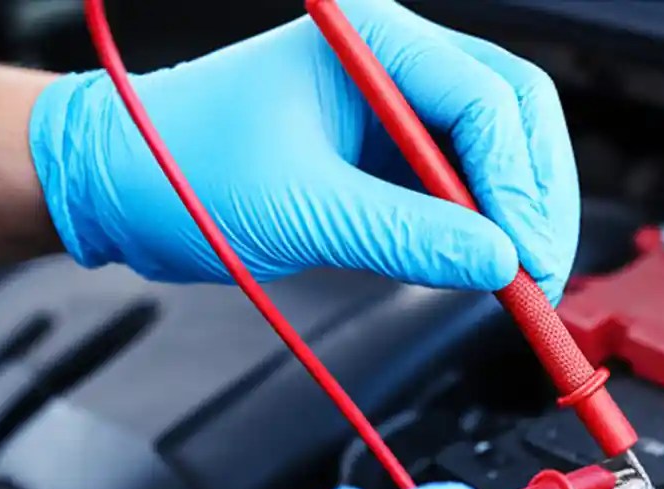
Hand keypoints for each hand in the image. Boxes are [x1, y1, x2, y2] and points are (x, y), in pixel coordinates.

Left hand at [29, 0, 578, 301]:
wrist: (121, 184)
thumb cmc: (183, 168)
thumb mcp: (305, 208)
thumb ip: (412, 236)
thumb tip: (502, 262)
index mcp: (373, 38)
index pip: (487, 99)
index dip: (518, 183)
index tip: (527, 256)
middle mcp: (397, 60)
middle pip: (515, 113)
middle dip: (537, 194)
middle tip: (542, 269)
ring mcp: (401, 104)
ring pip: (503, 149)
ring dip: (521, 212)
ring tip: (523, 275)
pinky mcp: (395, 150)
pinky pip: (468, 181)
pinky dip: (488, 224)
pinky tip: (492, 263)